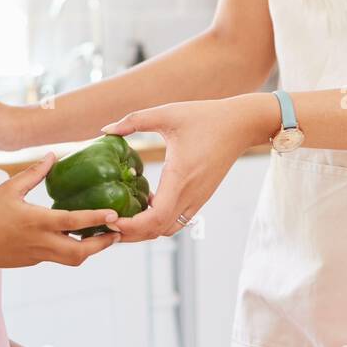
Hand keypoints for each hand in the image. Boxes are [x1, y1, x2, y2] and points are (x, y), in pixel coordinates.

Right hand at [0, 153, 121, 269]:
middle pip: (80, 252)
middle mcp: (42, 241)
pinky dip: (75, 250)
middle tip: (118, 232)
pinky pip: (61, 257)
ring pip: (73, 259)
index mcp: (37, 221)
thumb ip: (33, 173)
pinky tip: (80, 238)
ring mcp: (40, 254)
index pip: (73, 221)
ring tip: (105, 236)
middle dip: (103, 244)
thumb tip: (52, 156)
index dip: (96, 219)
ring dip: (92, 250)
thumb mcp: (8, 189)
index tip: (114, 215)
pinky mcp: (36, 260)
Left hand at [99, 93, 278, 241]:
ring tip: (122, 217)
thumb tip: (105, 130)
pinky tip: (144, 205)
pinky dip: (157, 222)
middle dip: (130, 233)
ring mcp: (197, 199)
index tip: (110, 218)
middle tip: (106, 222)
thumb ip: (134, 120)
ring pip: (167, 229)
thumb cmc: (205, 116)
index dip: (130, 226)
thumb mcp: (167, 113)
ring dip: (143, 230)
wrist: (241, 124)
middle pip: (157, 231)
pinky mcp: (200, 198)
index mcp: (180, 178)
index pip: (154, 219)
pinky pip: (176, 220)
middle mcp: (190, 195)